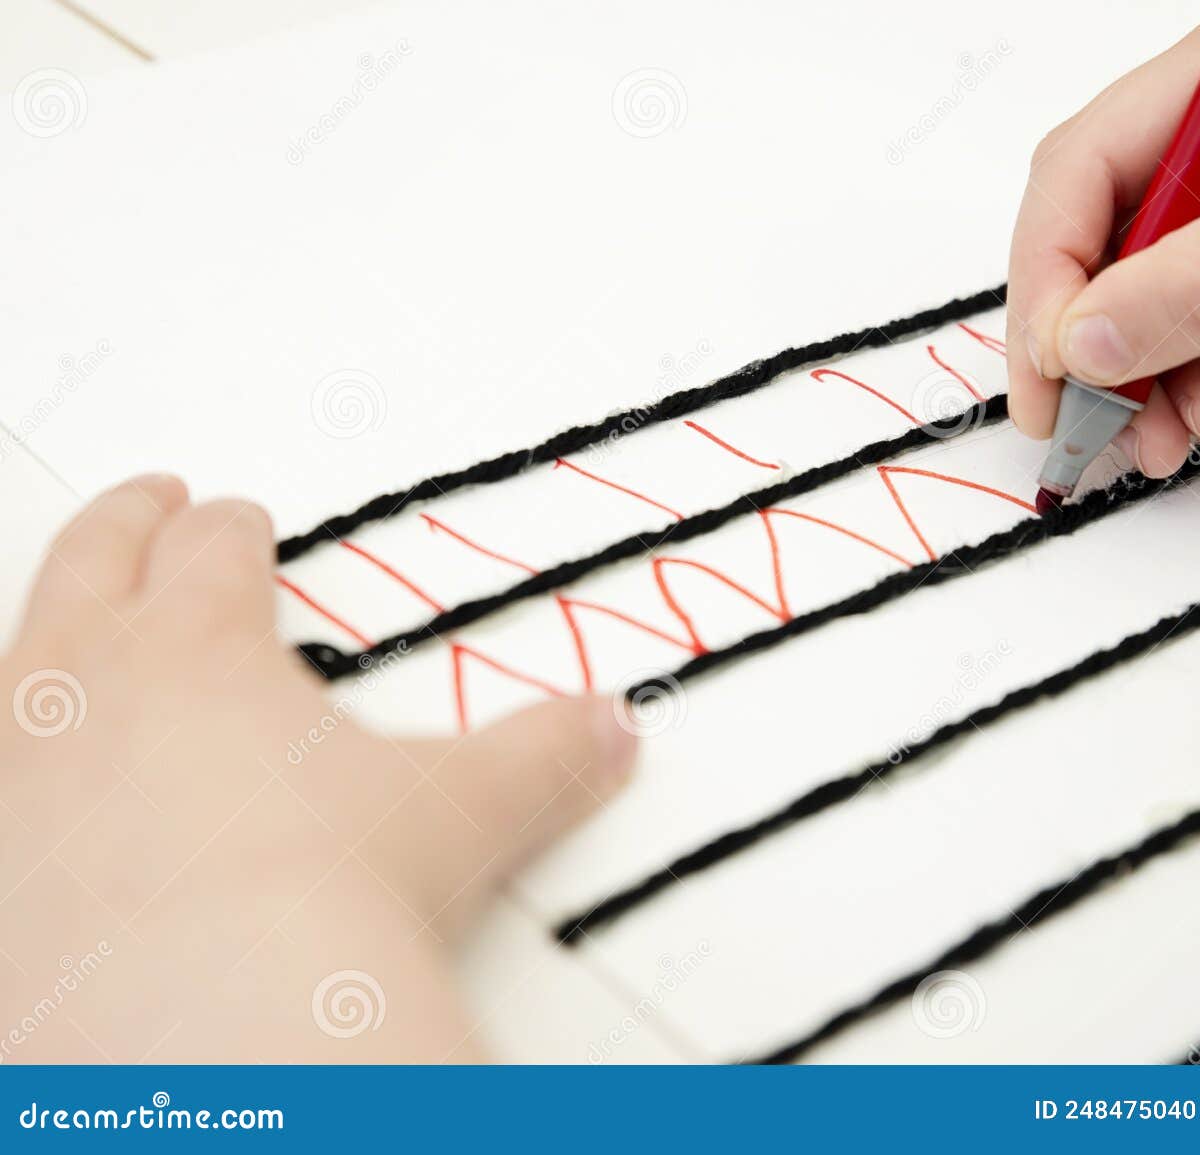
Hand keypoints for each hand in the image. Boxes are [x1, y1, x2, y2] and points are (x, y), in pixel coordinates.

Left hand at [0, 475, 635, 1060]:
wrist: (207, 1027)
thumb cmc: (312, 900)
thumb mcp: (458, 812)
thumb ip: (542, 757)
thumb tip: (612, 727)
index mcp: (200, 648)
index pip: (214, 550)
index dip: (233, 525)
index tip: (238, 517)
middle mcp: (85, 690)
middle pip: (91, 562)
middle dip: (123, 524)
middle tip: (147, 501)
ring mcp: (12, 774)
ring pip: (16, 656)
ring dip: (49, 624)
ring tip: (67, 622)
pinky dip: (6, 758)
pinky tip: (29, 788)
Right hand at [1008, 17, 1199, 476]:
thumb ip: (1186, 288)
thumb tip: (1079, 342)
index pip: (1080, 178)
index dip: (1049, 273)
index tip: (1051, 361)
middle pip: (1093, 251)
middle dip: (1083, 342)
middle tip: (1075, 416)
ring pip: (1132, 315)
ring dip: (1133, 385)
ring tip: (1158, 434)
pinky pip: (1184, 350)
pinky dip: (1178, 395)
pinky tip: (1199, 422)